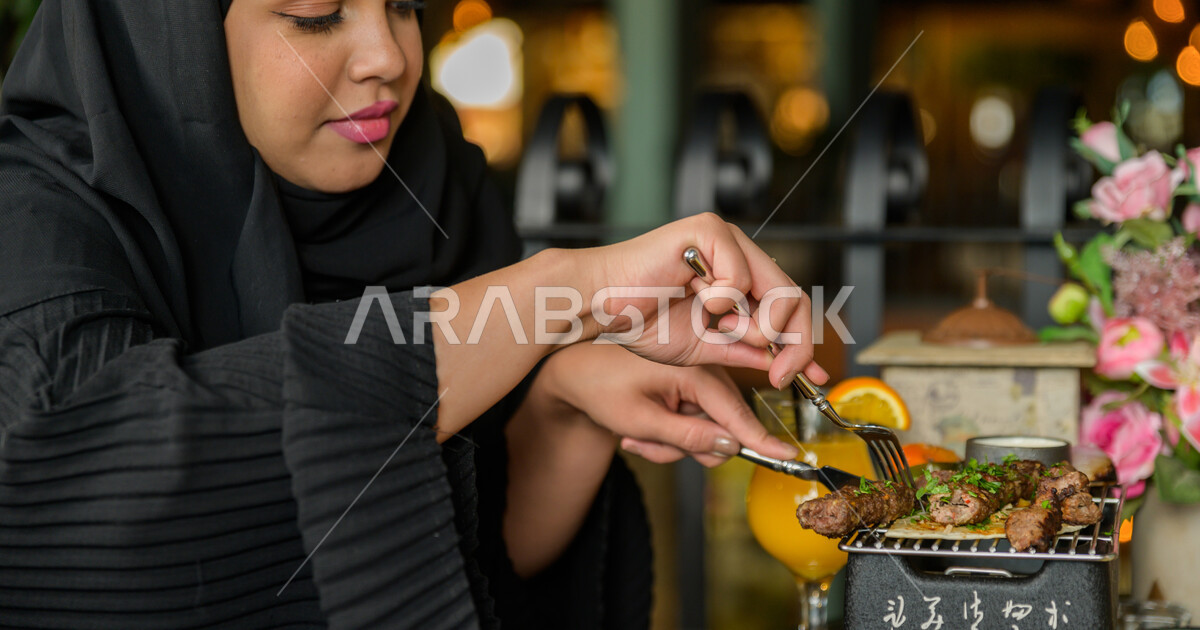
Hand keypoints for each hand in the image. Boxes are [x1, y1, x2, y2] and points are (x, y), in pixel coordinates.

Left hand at [541, 344, 798, 465]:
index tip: (789, 458)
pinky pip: (696, 424)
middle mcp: (706, 371)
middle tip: (645, 445)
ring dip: (673, 444)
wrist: (574, 368)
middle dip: (686, 448)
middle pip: (721, 430)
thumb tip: (730, 447)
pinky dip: (670, 434)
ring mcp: (701, 379)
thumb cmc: (601, 387)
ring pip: (707, 433)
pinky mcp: (694, 387)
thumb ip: (687, 436)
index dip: (761, 440)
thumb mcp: (640, 420)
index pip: (736, 413)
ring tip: (635, 434)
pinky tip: (639, 427)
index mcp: (695, 371)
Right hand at [582, 213, 827, 388]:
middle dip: (793, 344)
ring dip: (753, 324)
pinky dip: (722, 299)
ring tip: (718, 325)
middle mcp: (737, 252)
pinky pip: (741, 275)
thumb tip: (783, 363)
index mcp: (737, 275)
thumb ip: (743, 350)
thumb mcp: (704, 346)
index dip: (804, 344)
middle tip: (777, 373)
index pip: (789, 305)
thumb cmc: (640, 319)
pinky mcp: (708, 230)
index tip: (810, 380)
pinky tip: (695, 298)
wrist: (601, 306)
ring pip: (777, 288)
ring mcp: (725, 238)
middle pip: (794, 297)